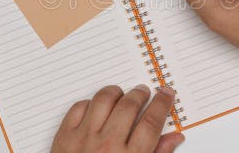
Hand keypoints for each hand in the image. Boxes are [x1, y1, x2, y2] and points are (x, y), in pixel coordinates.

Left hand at [50, 85, 184, 152]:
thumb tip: (174, 138)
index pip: (152, 122)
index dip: (162, 103)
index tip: (165, 94)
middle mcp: (107, 146)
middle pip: (129, 106)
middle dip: (141, 94)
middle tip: (144, 92)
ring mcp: (83, 139)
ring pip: (103, 100)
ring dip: (116, 93)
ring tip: (121, 95)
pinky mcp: (64, 138)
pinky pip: (78, 108)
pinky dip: (89, 103)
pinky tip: (97, 107)